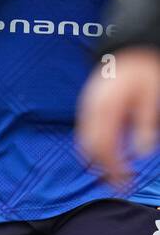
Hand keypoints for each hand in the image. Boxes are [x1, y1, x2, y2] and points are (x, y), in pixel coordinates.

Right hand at [77, 46, 159, 187]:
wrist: (129, 50)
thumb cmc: (142, 72)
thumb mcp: (150, 98)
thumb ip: (145, 125)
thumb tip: (140, 152)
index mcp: (105, 107)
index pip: (103, 146)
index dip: (113, 168)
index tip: (125, 183)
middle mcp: (90, 108)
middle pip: (88, 146)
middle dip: (102, 168)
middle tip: (119, 184)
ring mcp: (86, 105)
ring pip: (83, 139)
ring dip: (95, 159)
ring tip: (111, 173)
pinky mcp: (88, 104)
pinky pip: (84, 130)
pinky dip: (91, 146)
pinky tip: (105, 153)